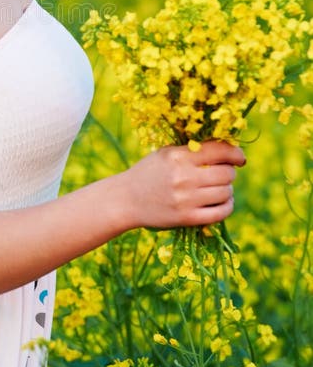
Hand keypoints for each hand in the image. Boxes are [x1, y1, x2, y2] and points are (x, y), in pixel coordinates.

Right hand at [125, 140, 245, 229]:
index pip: (219, 151)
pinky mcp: (187, 218)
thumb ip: (192, 150)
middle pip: (227, 173)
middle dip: (230, 172)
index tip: (239, 158)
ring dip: (227, 189)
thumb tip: (227, 149)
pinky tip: (222, 202)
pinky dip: (227, 206)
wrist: (126, 199)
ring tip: (219, 188)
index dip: (236, 153)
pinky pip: (221, 212)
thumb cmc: (149, 172)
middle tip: (223, 173)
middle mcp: (183, 177)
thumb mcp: (166, 154)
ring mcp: (186, 199)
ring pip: (226, 192)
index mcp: (178, 156)